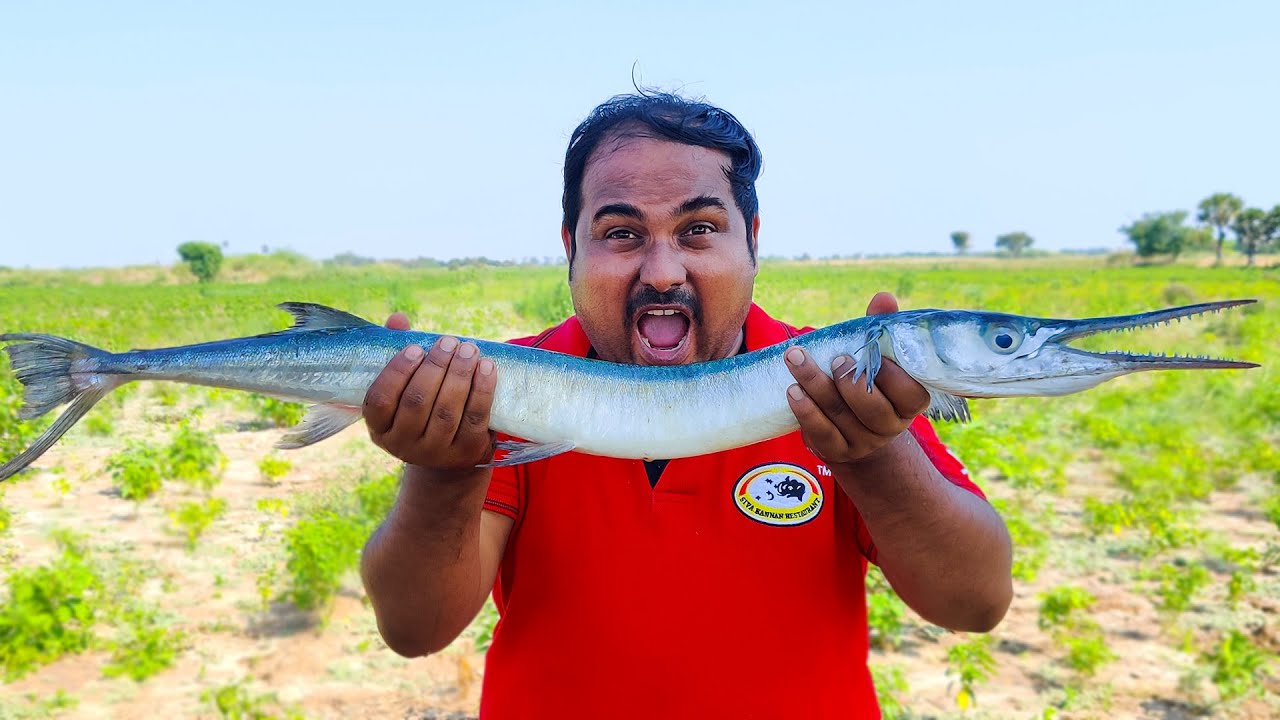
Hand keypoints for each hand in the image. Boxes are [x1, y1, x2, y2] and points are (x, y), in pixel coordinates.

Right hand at [363, 313, 498, 472]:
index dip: (397, 372)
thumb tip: (397, 319)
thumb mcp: (405, 386)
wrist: (451, 454)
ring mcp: (435, 452)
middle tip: (449, 342)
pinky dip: (482, 390)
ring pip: (446, 410)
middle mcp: (403, 445)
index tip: (416, 348)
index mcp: (380, 427)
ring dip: (460, 374)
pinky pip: (475, 418)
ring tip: (469, 350)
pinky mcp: (466, 452)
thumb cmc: (423, 408)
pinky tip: (487, 367)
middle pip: (417, 402)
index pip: (379, 400)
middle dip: (436, 367)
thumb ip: (398, 352)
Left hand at [784, 292, 929, 466]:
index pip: (910, 394)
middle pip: (871, 408)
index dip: (892, 376)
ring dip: (816, 387)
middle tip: (836, 359)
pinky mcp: (837, 451)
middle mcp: (889, 426)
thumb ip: (881, 329)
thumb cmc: (868, 379)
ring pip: (840, 416)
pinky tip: (792, 391)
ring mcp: (863, 442)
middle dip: (849, 381)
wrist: (854, 427)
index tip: (871, 355)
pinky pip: (821, 434)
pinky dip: (805, 412)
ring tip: (796, 361)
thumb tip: (883, 298)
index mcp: (909, 403)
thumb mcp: (878, 355)